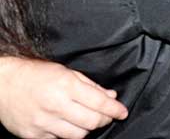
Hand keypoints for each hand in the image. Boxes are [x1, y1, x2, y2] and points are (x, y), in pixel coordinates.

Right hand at [0, 57, 127, 138]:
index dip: (115, 110)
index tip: (122, 112)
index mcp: (66, 85)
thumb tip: (111, 97)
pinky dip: (67, 134)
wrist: (4, 84)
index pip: (99, 103)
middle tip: (106, 117)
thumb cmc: (37, 74)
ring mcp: (43, 122)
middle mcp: (55, 105)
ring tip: (86, 120)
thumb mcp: (67, 72)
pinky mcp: (32, 135)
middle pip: (91, 122)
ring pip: (77, 135)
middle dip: (104, 120)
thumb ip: (91, 86)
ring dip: (87, 129)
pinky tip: (67, 125)